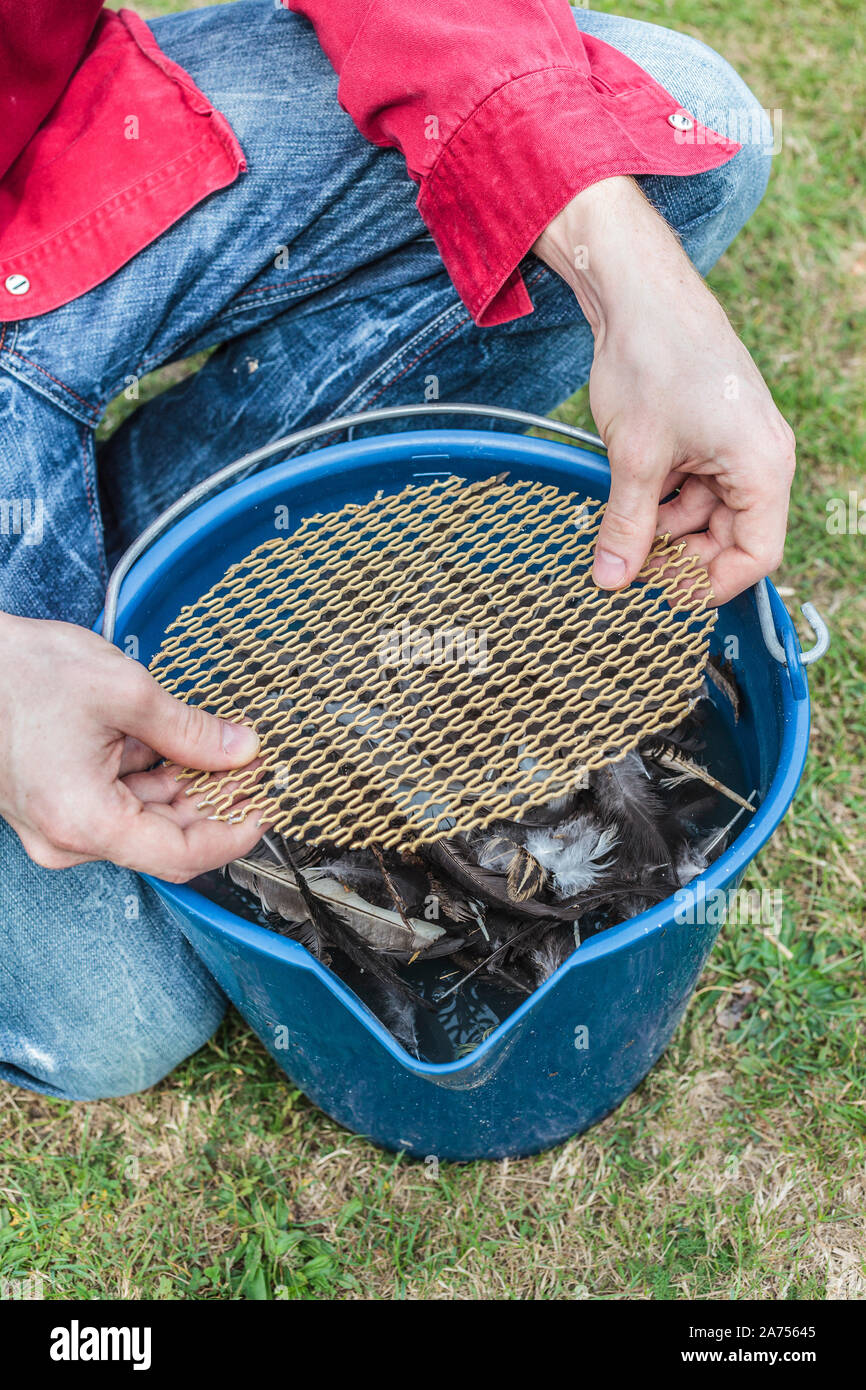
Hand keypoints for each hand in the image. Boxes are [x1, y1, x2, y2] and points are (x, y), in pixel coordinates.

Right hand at [0, 613, 265, 880]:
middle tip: (252, 768)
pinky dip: (150, 779)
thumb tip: (241, 750)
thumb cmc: (19, 674)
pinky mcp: (53, 806)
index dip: (235, 836)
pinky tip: (175, 747)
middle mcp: (68, 838)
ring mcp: (58, 826)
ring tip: (221, 750)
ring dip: (184, 789)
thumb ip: (190, 730)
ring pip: (143, 821)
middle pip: (165, 840)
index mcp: (85, 822)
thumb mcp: (124, 692)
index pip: (183, 857)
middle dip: (214, 805)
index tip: (265, 808)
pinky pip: (116, 804)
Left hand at [533, 177, 794, 604]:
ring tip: (619, 533)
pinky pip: (696, 483)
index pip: (756, 555)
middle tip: (628, 570)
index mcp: (763, 467)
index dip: (710, 585)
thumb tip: (611, 581)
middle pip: (733, 536)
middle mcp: (762, 457)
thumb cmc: (652, 362)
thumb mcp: (635, 458)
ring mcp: (738, 443)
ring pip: (708, 513)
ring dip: (666, 529)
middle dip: (682, 557)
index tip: (663, 596)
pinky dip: (663, 498)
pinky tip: (626, 498)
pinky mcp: (713, 430)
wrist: (640, 291)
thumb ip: (627, 526)